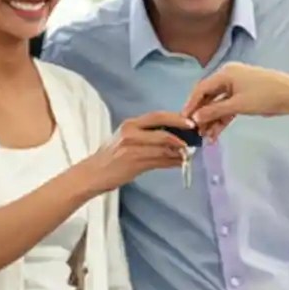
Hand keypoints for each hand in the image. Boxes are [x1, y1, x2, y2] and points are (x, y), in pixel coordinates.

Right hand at [77, 111, 193, 193]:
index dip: (176, 117)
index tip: (190, 121)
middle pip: (162, 128)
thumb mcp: (128, 142)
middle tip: (195, 135)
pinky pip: (159, 160)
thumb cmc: (111, 158)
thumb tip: (174, 140)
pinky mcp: (134, 162)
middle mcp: (131, 132)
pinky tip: (181, 162)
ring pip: (163, 146)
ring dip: (180, 149)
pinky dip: (172, 161)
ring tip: (190, 152)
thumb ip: (149, 139)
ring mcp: (133, 147)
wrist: (93, 174)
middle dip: (181, 131)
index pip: (157, 116)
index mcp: (130, 124)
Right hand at [180, 62, 288, 141]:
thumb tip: (195, 118)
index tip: (184, 119)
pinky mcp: (244, 95)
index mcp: (225, 73)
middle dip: (202, 115)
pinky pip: (228, 107)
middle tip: (196, 131)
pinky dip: (223, 118)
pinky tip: (216, 132)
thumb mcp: (237, 105)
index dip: (191, 105)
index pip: (201, 89)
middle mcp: (229, 77)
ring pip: (218, 104)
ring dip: (212, 120)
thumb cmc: (265, 96)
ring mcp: (237, 86)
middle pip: (209, 97)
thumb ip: (214, 111)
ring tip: (207, 137)